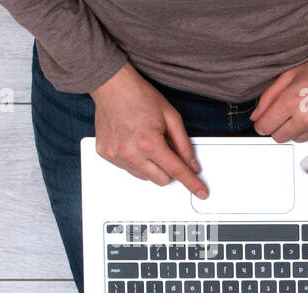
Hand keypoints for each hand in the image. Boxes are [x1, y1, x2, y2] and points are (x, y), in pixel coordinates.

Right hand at [90, 62, 207, 198]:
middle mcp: (130, 152)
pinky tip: (133, 142)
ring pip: (145, 177)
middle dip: (169, 169)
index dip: (192, 183)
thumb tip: (193, 166)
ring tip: (146, 141)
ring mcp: (116, 155)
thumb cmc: (140, 97)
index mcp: (149, 143)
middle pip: (162, 180)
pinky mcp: (106, 154)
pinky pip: (129, 169)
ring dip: (151, 165)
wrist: (112, 85)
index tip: (201, 192)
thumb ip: (184, 145)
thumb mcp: (172, 118)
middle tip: (166, 148)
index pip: (177, 171)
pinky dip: (136, 161)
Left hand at [251, 56, 307, 142]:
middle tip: (284, 116)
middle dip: (278, 128)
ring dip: (297, 129)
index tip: (264, 122)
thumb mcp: (290, 75)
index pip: (266, 126)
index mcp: (292, 101)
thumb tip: (256, 116)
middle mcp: (306, 118)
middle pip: (279, 137)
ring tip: (305, 112)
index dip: (262, 124)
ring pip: (298, 139)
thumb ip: (269, 97)